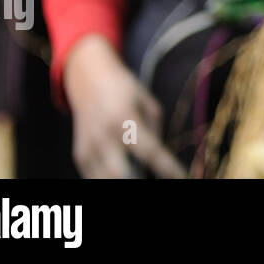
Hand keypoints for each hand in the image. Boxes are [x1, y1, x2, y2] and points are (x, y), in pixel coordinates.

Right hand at [63, 35, 185, 178]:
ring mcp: (88, 147)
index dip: (167, 168)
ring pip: (104, 180)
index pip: (150, 151)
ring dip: (124, 183)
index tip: (183, 176)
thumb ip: (155, 131)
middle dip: (138, 181)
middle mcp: (104, 136)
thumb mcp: (148, 102)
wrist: (89, 80)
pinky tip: (124, 177)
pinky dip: (108, 180)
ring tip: (140, 178)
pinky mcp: (80, 155)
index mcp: (125, 118)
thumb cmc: (125, 91)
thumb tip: (159, 160)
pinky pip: (94, 177)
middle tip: (155, 180)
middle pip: (119, 174)